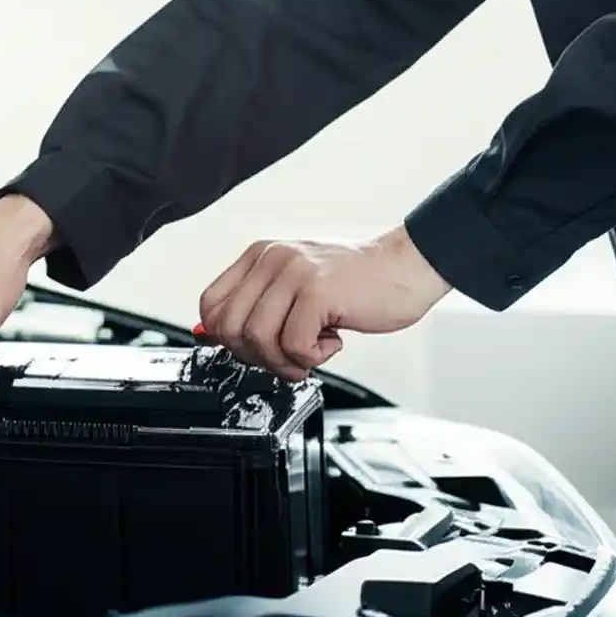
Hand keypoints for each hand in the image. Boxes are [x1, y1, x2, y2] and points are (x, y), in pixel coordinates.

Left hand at [198, 225, 450, 380]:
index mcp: (260, 255)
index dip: (224, 337)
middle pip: (227, 328)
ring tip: (311, 352)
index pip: (210, 304)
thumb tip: (207, 334)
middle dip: (255, 356)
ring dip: (285, 361)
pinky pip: (293, 346)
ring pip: (257, 340)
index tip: (254, 348)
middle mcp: (272, 259)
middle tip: (287, 356)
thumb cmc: (356, 283)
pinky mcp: (318, 292)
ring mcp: (293, 273)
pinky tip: (332, 342)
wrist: (408, 267)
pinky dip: (312, 358)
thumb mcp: (295, 287)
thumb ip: (256, 306)